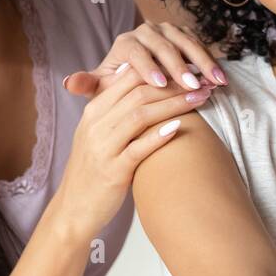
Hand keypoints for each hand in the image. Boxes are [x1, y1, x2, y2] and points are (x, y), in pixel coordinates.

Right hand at [53, 65, 209, 242]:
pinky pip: (137, 148)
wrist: (73, 208)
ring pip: (140, 116)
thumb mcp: (99, 132)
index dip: (161, 68)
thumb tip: (140, 78)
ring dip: (173, 104)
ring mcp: (103, 147)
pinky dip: (158, 136)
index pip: (129, 78)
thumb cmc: (94, 168)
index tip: (189, 66)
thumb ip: (117, 107)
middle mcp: (96, 124)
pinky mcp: (112, 171)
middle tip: (201, 79)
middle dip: (174, 84)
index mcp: (94, 110)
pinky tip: (178, 127)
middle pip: (138, 93)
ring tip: (199, 98)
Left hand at [62, 21, 225, 98]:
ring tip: (214, 82)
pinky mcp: (185, 34)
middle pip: (164, 46)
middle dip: (180, 67)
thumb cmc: (119, 87)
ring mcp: (169, 30)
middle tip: (192, 86)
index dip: (148, 67)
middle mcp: (146, 31)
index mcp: (125, 42)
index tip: (160, 84)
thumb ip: (88, 85)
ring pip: (186, 43)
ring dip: (202, 63)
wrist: (139, 78)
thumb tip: (68, 83)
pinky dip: (211, 61)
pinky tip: (221, 78)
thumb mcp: (102, 88)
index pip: (137, 51)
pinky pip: (200, 45)